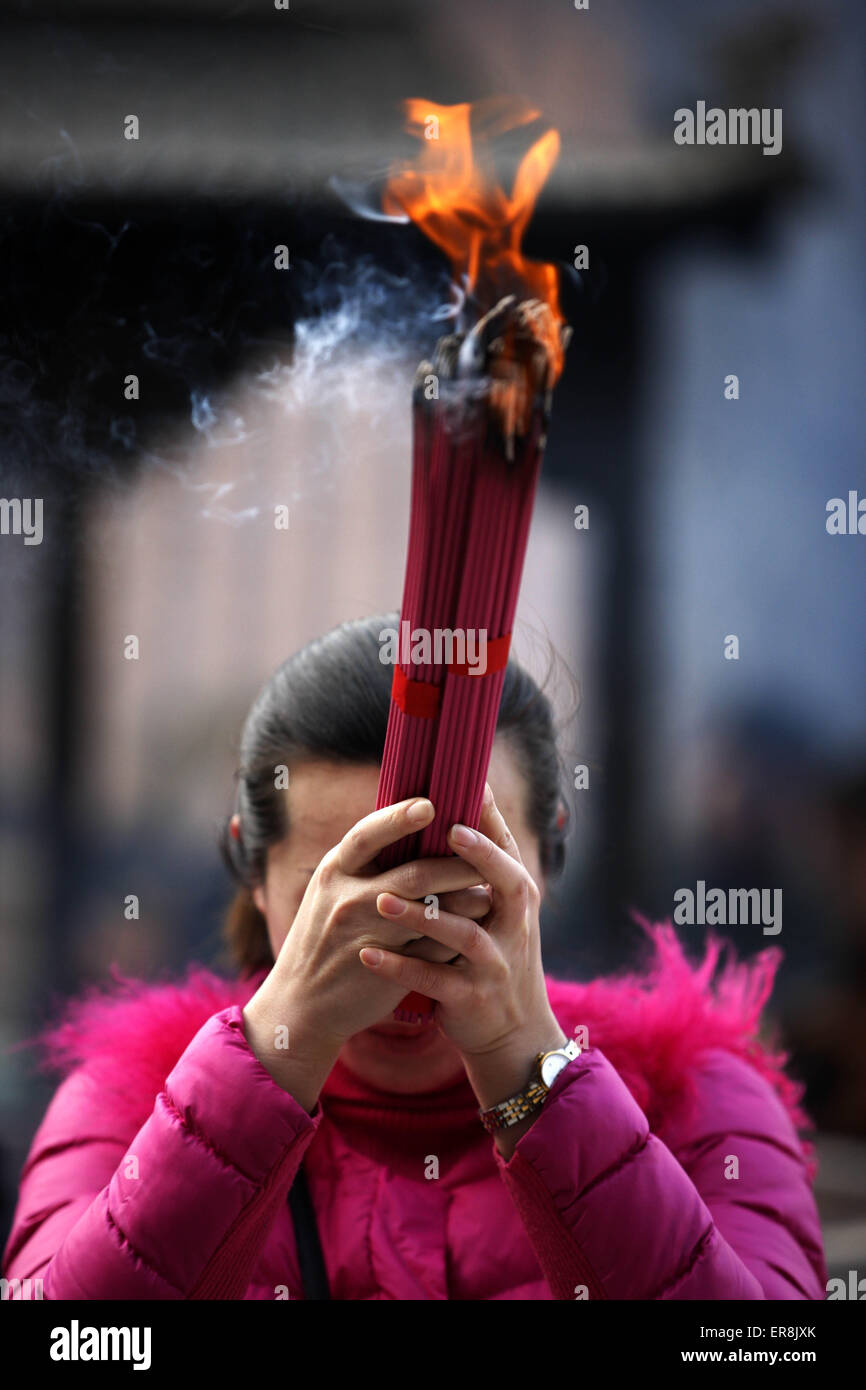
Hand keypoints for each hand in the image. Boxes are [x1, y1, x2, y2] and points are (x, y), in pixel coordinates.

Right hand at [242, 795, 487, 1106]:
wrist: (301, 1005)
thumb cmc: (324, 936)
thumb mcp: (331, 891)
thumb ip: (366, 862)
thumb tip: (416, 820)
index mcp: (333, 871)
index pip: (368, 834)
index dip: (399, 817)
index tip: (430, 803)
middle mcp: (346, 900)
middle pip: (414, 874)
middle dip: (457, 862)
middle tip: (488, 847)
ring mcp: (366, 936)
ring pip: (431, 911)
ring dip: (466, 897)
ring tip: (491, 886)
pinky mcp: (386, 969)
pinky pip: (433, 947)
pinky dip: (458, 933)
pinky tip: (477, 924)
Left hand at [360, 783, 566, 1111]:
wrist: (512, 1035)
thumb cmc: (493, 958)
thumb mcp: (499, 914)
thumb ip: (480, 872)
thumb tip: (460, 806)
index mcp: (516, 898)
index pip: (508, 849)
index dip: (490, 818)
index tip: (472, 785)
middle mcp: (514, 926)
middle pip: (503, 881)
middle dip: (475, 856)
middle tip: (444, 829)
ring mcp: (495, 964)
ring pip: (461, 933)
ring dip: (421, 915)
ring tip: (381, 900)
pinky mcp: (472, 998)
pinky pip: (433, 980)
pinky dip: (399, 968)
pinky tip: (368, 955)